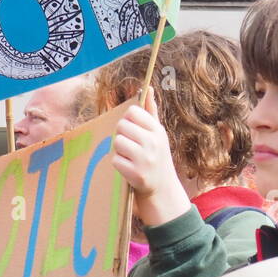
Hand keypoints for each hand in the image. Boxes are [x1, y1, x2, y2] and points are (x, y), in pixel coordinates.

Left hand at [112, 88, 190, 228]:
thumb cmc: (156, 156)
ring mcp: (145, 159)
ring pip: (117, 142)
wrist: (162, 189)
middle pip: (121, 126)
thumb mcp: (158, 133)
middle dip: (122, 135)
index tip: (134, 131)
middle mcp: (153, 143)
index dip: (128, 120)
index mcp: (157, 130)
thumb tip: (148, 87)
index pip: (132, 111)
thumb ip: (151, 110)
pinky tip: (129, 168)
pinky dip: (119, 164)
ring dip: (120, 150)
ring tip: (131, 157)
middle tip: (131, 146)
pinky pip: (115, 160)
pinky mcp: (135, 173)